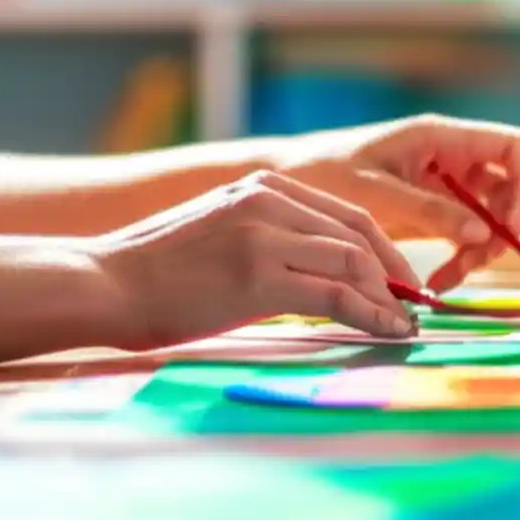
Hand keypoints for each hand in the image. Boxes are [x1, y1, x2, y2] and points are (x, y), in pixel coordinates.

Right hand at [89, 171, 419, 349]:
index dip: (385, 249)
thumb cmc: (154, 269)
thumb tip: (316, 269)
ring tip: (403, 326)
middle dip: (396, 273)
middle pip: (359, 233)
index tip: (402, 281)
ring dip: (387, 298)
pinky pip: (335, 294)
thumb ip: (266, 234)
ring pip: (353, 261)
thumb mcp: (218, 230)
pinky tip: (386, 332)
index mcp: (262, 186)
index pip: (345, 214)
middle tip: (414, 306)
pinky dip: (370, 315)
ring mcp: (264, 235)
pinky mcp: (258, 275)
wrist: (104, 283)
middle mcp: (268, 201)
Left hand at [274, 114, 519, 291]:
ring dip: (483, 252)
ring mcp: (447, 187)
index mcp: (442, 137)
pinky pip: (468, 238)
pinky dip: (462, 261)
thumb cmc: (322, 172)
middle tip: (475, 260)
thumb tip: (481, 232)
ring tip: (447, 278)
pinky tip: (436, 283)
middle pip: (514, 188)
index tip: (509, 224)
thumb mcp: (371, 191)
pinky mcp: (435, 213)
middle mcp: (453, 159)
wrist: (287, 183)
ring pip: (494, 218)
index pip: (516, 147)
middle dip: (505, 228)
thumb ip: (425, 209)